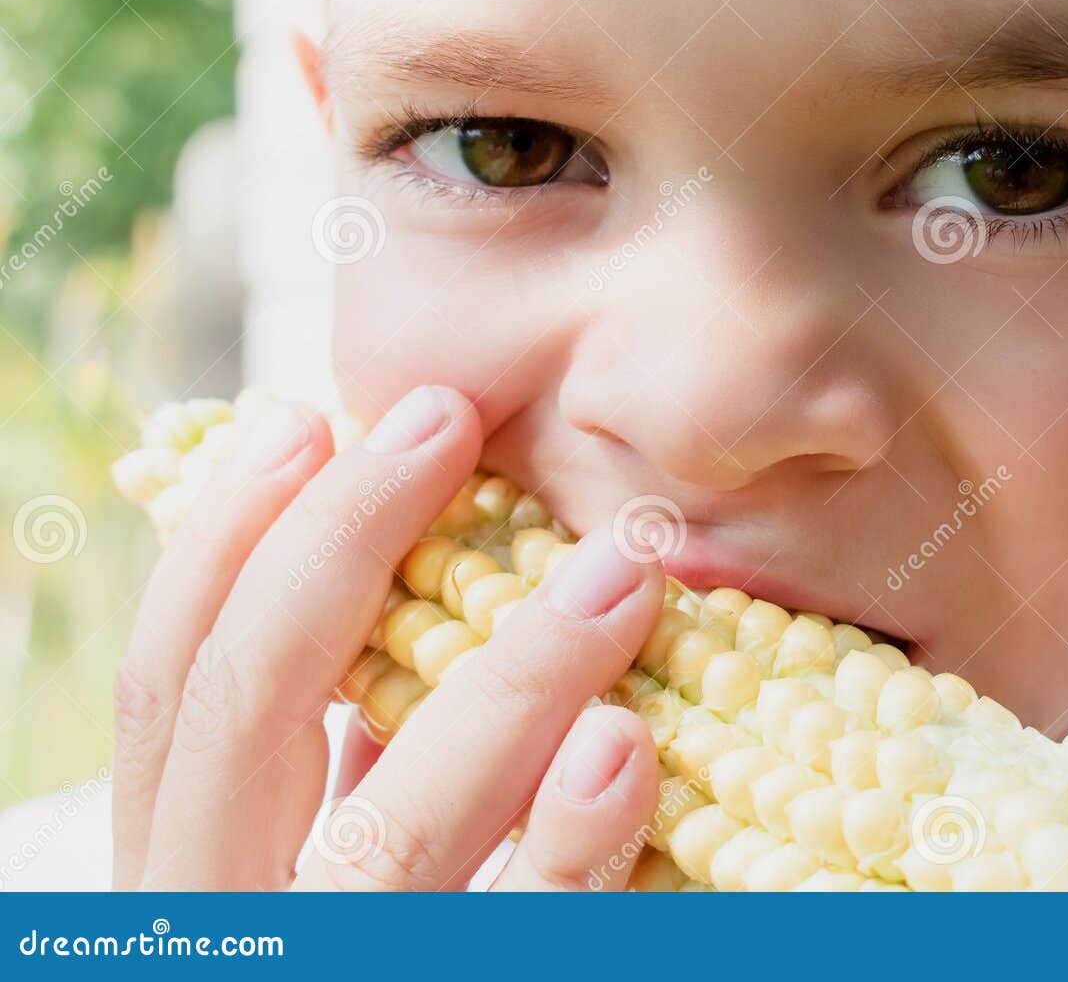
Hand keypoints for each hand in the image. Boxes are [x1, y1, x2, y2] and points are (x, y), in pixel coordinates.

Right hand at [112, 385, 663, 890]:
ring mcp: (335, 973)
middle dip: (338, 543)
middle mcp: (229, 920)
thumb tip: (412, 592)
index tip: (303, 419)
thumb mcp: (352, 865)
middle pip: (243, 714)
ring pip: (395, 825)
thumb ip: (365, 763)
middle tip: (444, 415)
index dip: (224, 544)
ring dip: (517, 679)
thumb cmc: (407, 939)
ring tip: (617, 571)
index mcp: (191, 864)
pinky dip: (568, 842)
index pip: (170, 685)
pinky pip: (512, 934)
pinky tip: (623, 746)